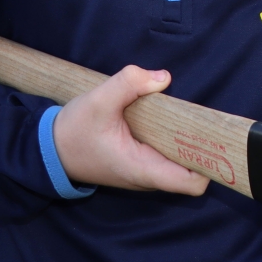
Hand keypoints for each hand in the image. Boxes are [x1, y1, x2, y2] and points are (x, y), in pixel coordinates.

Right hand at [53, 65, 208, 193]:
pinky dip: (173, 139)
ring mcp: (142, 170)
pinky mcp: (137, 161)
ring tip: (191, 116)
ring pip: (179, 162)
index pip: (191, 184)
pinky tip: (172, 118)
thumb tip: (163, 78)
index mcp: (142, 169)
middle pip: (192, 171)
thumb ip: (129, 84)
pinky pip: (165, 154)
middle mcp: (146, 175)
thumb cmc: (73, 130)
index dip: (210, 165)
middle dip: (203, 148)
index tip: (215, 140)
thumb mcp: (98, 101)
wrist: (46, 148)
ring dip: (187, 141)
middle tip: (207, 119)